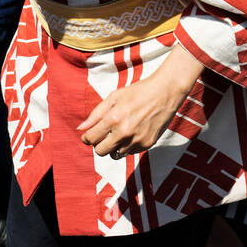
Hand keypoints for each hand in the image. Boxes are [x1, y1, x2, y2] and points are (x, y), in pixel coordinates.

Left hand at [78, 43, 203, 157]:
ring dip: (113, 147)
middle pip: (100, 151)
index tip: (89, 135)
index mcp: (114, 118)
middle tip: (104, 134)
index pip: (91, 138)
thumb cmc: (138, 92)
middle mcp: (125, 132)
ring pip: (115, 155)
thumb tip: (81, 129)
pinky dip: (127, 146)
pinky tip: (133, 132)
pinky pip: (130, 152)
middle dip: (98, 144)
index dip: (86, 137)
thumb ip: (96, 114)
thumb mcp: (114, 97)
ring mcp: (137, 140)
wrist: (165, 92)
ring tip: (119, 133)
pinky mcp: (147, 144)